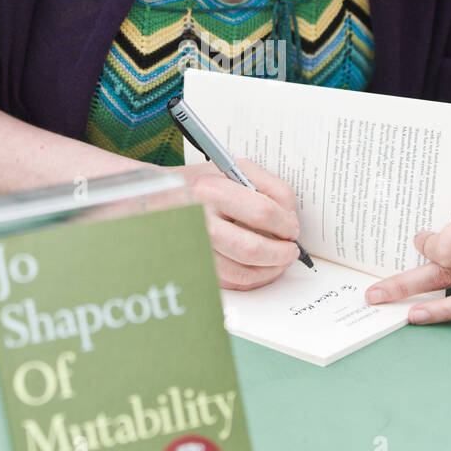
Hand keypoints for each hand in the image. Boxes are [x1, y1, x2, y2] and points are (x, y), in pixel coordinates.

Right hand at [174, 157, 300, 289]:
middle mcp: (200, 220)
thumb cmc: (201, 184)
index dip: (285, 224)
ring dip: (269, 271)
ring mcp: (194, 247)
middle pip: (252, 248)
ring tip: (279, 262)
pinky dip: (250, 279)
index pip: (262, 212)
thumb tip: (290, 216)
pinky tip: (260, 270)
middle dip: (281, 253)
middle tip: (291, 251)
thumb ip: (270, 186)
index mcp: (211, 190)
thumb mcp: (235, 169)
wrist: (159, 198)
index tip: (292, 228)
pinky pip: (229, 282)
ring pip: (241, 272)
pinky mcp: (192, 265)